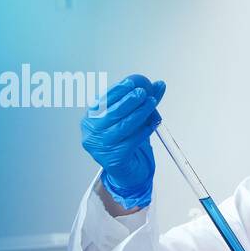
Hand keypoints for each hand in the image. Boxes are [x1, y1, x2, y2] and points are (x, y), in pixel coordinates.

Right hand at [80, 74, 165, 209]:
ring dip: (140, 113)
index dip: (118, 90)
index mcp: (90, 119)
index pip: (102, 101)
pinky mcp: (113, 158)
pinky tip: (153, 123)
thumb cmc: (124, 139)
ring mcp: (100, 147)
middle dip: (129, 100)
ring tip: (152, 103)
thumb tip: (159, 85)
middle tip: (143, 92)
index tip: (132, 82)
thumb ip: (142, 102)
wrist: (124, 168)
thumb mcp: (130, 118)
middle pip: (112, 113)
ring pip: (123, 126)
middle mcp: (91, 133)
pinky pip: (132, 141)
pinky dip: (145, 130)